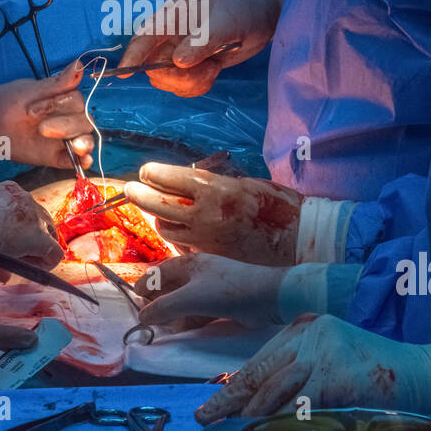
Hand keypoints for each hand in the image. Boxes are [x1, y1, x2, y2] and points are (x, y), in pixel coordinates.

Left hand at [0, 64, 94, 169]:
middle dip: (67, 126)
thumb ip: (57, 83)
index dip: (59, 105)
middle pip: (84, 122)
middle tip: (41, 129)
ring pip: (85, 140)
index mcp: (64, 100)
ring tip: (77, 147)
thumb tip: (79, 64)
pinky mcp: (57, 156)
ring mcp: (63, 138)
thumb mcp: (30, 90)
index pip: (76, 102)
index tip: (32, 108)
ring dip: (84, 144)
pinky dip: (82, 161)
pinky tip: (83, 160)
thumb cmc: (7, 102)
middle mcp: (67, 118)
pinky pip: (75, 160)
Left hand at [0, 182, 61, 270]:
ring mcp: (24, 197)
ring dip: (30, 226)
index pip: (56, 253)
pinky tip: (2, 217)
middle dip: (40, 244)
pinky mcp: (11, 186)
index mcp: (36, 236)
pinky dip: (18, 210)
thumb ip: (13, 272)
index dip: (45, 264)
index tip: (32, 267)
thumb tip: (11, 275)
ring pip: (39, 214)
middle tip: (22, 253)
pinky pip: (24, 201)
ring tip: (11, 235)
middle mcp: (35, 213)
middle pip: (51, 232)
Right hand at [115, 0, 279, 96]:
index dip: (133, 54)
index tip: (126, 73)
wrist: (264, 15)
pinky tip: (213, 72)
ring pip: (168, 79)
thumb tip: (178, 61)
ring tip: (213, 68)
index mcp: (174, 14)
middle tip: (205, 70)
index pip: (145, 35)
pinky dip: (197, 85)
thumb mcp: (227, 21)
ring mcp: (181, 51)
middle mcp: (172, 34)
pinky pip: (182, 85)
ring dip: (190, 82)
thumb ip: (202, 40)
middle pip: (155, 65)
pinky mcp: (192, 66)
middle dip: (176, 76)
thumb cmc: (243, 9)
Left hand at [123, 163, 302, 265]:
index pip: (171, 178)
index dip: (154, 174)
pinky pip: (185, 247)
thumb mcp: (245, 185)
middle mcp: (206, 213)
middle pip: (158, 203)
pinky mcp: (210, 259)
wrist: (300, 241)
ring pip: (167, 228)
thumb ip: (214, 186)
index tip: (146, 172)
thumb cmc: (277, 208)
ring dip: (161, 218)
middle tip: (130, 189)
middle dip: (140, 194)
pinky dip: (181, 239)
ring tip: (161, 211)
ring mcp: (205, 238)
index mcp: (216, 189)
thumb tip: (187, 183)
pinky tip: (185, 232)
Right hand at [131, 253, 287, 328]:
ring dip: (173, 314)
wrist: (267, 297)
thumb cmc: (227, 290)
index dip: (146, 284)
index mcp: (189, 264)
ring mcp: (211, 289)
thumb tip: (142, 316)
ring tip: (162, 328)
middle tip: (147, 318)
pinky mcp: (222, 304)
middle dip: (159, 302)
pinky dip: (189, 321)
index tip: (135, 299)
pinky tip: (183, 331)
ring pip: (184, 302)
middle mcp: (199, 273)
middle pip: (171, 287)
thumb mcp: (189, 298)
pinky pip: (198, 312)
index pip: (160, 271)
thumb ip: (163, 308)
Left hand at [195, 314, 430, 423]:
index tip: (211, 402)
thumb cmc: (374, 372)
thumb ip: (298, 372)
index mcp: (305, 327)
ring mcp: (323, 353)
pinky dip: (282, 425)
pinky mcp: (336, 375)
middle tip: (206, 417)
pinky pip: (300, 408)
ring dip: (251, 417)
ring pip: (274, 391)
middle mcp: (310, 334)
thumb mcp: (330, 359)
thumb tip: (257, 400)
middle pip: (260, 372)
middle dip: (231, 400)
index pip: (260, 359)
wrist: (422, 372)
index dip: (234, 384)